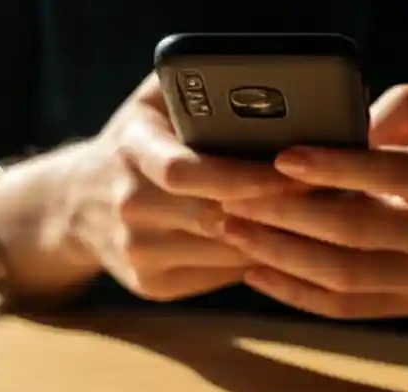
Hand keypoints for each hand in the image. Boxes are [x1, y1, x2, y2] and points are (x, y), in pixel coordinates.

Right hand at [65, 73, 294, 299]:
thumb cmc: (137, 142)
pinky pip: (219, 277)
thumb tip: (277, 92)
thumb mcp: (154, 102)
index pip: (186, 171)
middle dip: (277, 208)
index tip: (297, 168)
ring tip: (316, 216)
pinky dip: (254, 259)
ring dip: (276, 237)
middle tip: (331, 195)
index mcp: (130, 151)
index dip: (246, 175)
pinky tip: (277, 240)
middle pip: (215, 217)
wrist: (76, 205)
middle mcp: (127, 207)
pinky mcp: (151, 286)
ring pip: (226, 252)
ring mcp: (137, 253)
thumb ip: (200, 89)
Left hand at [222, 85, 407, 318]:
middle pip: (354, 228)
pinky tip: (254, 272)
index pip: (391, 173)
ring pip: (342, 273)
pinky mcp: (407, 306)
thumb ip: (406, 106)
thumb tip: (354, 122)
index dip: (335, 166)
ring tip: (232, 230)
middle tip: (233, 199)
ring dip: (278, 253)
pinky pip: (343, 307)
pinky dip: (293, 294)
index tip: (283, 158)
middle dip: (286, 213)